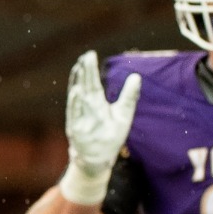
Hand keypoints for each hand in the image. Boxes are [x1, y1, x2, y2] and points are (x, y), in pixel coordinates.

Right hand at [58, 50, 140, 204]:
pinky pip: (76, 113)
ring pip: (78, 96)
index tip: (89, 55)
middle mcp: (87, 107)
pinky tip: (77, 92)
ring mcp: (81, 116)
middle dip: (85, 71)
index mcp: (97, 102)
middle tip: (86, 56)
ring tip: (79, 69)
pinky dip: (76, 103)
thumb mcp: (124, 113)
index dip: (90, 69)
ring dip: (78, 83)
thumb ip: (129, 95)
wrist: (99, 158)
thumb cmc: (110, 136)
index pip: (92, 82)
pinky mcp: (77, 128)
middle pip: (86, 85)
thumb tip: (136, 76)